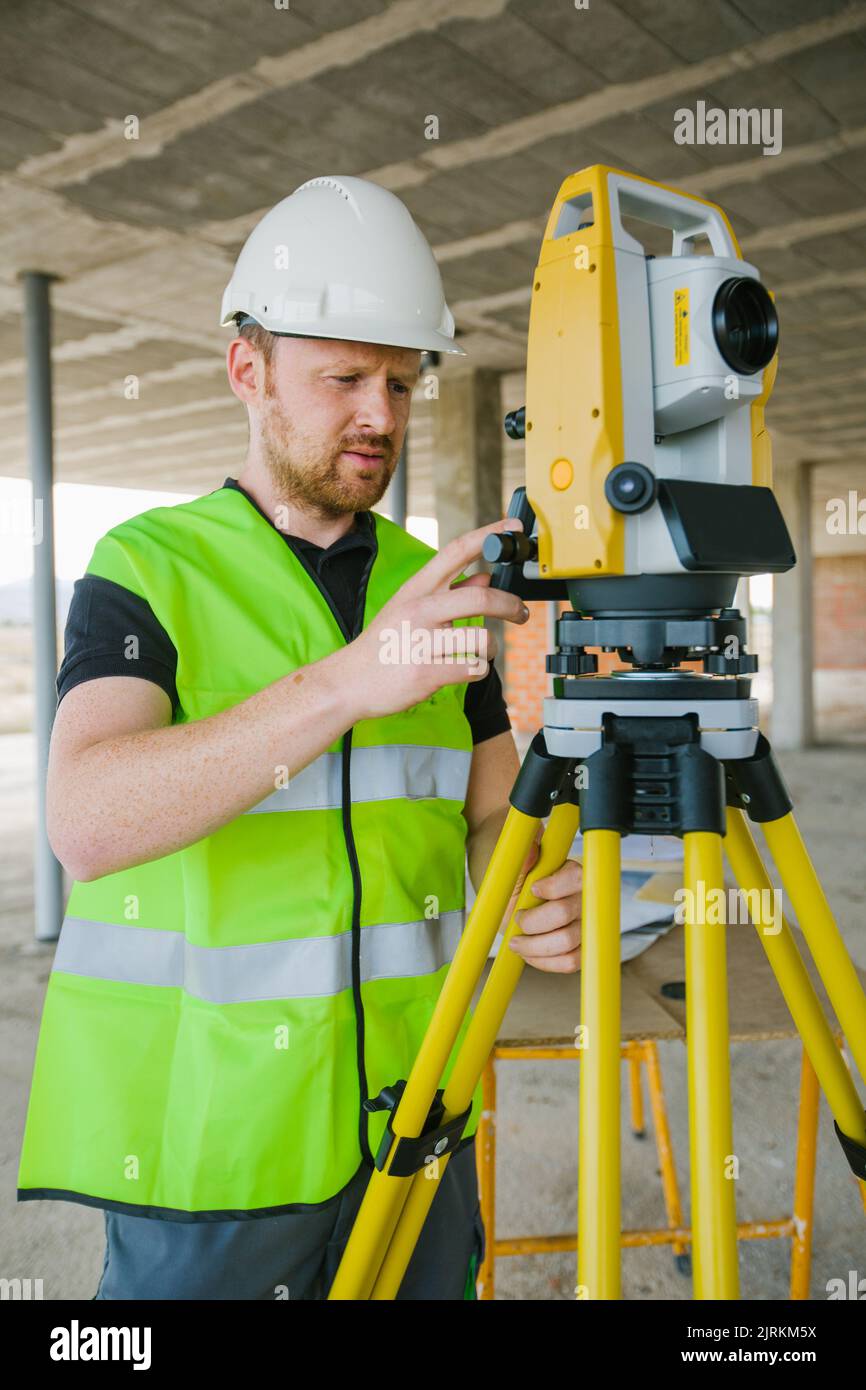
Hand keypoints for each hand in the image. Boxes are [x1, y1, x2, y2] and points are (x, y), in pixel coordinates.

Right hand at [346, 517, 528, 720]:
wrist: (350, 681)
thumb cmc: (383, 643)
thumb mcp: (409, 608)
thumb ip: (449, 592)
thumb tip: (485, 576)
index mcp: (417, 589)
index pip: (457, 551)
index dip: (488, 535)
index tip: (513, 528)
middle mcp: (420, 610)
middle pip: (480, 596)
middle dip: (510, 605)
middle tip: (520, 612)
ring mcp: (422, 642)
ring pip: (482, 639)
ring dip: (491, 648)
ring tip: (482, 652)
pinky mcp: (426, 673)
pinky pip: (473, 669)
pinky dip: (477, 671)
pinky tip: (465, 669)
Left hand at [508, 852, 582, 973]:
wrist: (509, 901)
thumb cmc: (513, 881)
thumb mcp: (511, 867)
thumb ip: (521, 859)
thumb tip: (529, 851)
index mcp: (572, 873)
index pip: (574, 878)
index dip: (553, 886)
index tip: (532, 889)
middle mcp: (585, 899)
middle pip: (565, 912)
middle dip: (533, 921)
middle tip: (517, 919)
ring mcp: (585, 925)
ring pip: (567, 941)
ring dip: (534, 945)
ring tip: (515, 942)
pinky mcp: (581, 949)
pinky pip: (570, 962)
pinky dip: (545, 962)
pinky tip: (528, 955)